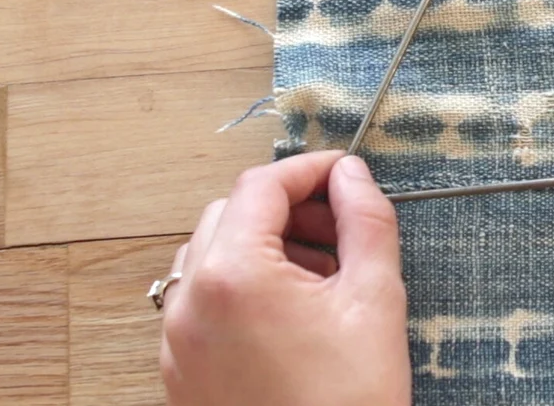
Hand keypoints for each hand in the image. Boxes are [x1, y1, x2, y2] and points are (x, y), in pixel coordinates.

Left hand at [159, 151, 410, 405]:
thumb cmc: (349, 402)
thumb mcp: (376, 299)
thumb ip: (365, 222)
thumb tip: (352, 177)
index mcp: (234, 276)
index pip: (261, 187)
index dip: (309, 170)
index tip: (346, 174)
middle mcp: (190, 303)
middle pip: (229, 215)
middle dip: (287, 210)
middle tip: (340, 225)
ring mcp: (177, 342)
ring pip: (209, 256)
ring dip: (261, 247)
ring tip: (321, 274)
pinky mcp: (180, 372)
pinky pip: (201, 303)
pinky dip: (241, 287)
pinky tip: (293, 313)